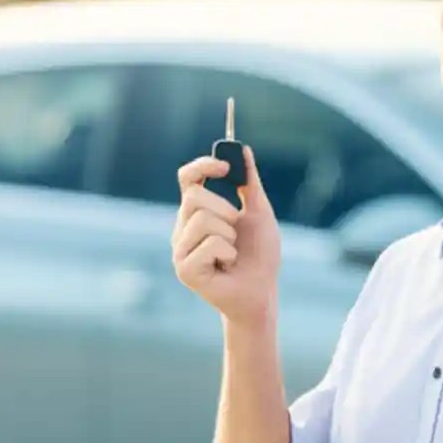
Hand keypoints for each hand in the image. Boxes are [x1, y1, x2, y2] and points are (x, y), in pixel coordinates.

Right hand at [172, 146, 280, 324]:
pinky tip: (227, 266)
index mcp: (198, 211)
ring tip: (232, 253)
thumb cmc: (260, 256)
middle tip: (236, 232)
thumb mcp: (260, 213)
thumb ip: (250, 184)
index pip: (188, 178)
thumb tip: (244, 150)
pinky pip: (210, 244)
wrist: (262, 293)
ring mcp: (180, 249)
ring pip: (203, 219)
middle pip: (194, 196)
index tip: (224, 166)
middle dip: (226, 210)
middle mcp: (183, 228)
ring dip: (230, 235)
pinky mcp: (184, 269)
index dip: (202, 165)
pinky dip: (228, 253)